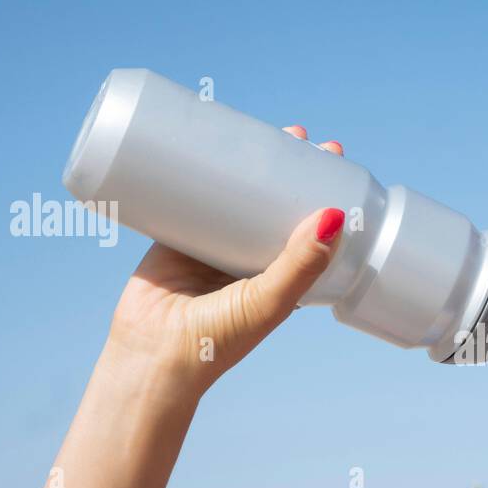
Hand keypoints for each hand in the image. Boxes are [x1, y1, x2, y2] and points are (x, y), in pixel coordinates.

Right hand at [104, 127, 346, 397]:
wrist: (151, 358)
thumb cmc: (218, 341)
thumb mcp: (269, 300)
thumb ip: (300, 264)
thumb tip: (336, 216)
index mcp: (282, 276)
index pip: (311, 225)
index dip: (323, 191)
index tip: (334, 158)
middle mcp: (251, 259)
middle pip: (275, 201)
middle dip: (289, 167)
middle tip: (302, 136)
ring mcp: (213, 246)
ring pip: (236, 194)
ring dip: (249, 163)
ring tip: (263, 130)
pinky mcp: (175, 238)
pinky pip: (190, 196)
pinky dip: (198, 171)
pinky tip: (207, 140)